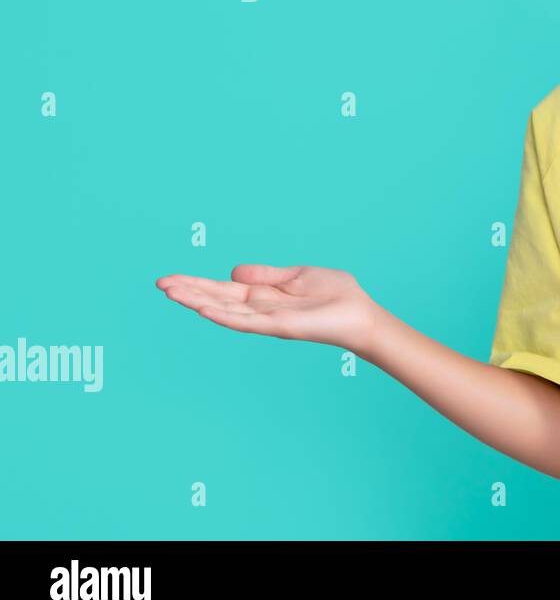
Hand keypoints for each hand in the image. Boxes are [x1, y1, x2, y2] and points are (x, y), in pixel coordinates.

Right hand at [156, 264, 386, 355]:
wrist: (360, 313)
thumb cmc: (335, 294)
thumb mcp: (296, 276)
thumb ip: (265, 275)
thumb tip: (233, 272)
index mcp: (263, 295)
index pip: (222, 289)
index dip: (197, 284)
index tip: (169, 279)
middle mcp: (260, 309)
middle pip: (217, 299)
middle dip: (189, 292)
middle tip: (159, 283)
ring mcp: (267, 319)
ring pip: (225, 311)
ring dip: (198, 302)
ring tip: (171, 292)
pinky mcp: (279, 327)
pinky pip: (247, 322)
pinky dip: (225, 316)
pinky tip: (204, 309)